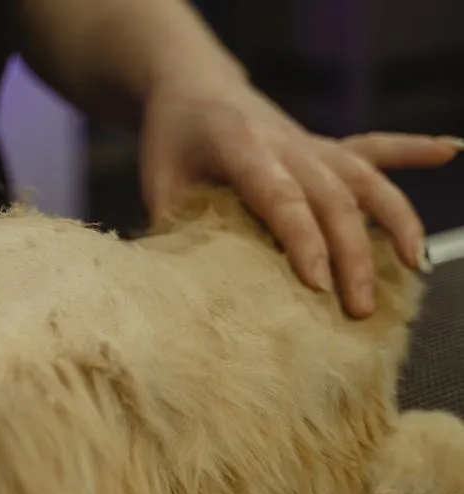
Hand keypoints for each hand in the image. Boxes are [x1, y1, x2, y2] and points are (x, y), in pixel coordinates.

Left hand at [139, 79, 461, 317]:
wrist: (194, 85)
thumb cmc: (172, 137)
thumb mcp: (158, 180)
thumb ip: (172, 226)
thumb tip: (181, 285)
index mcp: (240, 147)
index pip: (280, 199)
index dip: (302, 243)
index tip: (318, 286)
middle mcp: (286, 142)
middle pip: (332, 199)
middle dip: (352, 255)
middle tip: (359, 308)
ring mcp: (311, 143)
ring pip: (364, 178)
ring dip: (394, 220)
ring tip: (413, 264)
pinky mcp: (324, 146)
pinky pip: (374, 147)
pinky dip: (412, 149)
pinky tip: (451, 151)